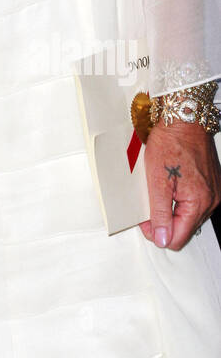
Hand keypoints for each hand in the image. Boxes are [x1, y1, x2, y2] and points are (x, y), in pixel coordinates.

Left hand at [139, 118, 220, 249]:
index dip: (158, 233)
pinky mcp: (210, 183)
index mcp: (199, 203)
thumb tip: (162, 238)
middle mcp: (211, 200)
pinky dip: (180, 198)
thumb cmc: (171, 142)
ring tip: (158, 191)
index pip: (178, 238)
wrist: (184, 119)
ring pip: (189, 215)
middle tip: (148, 205)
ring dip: (172, 209)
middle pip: (185, 228)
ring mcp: (213, 191)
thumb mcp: (157, 181)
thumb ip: (160, 213)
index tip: (145, 222)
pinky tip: (170, 185)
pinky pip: (194, 201)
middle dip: (164, 221)